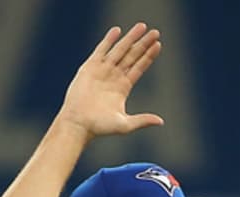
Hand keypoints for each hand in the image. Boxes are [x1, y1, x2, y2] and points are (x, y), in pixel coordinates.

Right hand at [57, 23, 163, 138]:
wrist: (78, 123)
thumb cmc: (100, 127)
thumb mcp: (125, 125)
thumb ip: (142, 120)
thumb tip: (160, 121)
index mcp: (123, 87)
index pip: (139, 67)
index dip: (149, 56)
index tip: (158, 45)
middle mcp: (114, 76)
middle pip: (132, 56)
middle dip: (144, 43)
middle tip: (155, 32)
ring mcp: (102, 70)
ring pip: (120, 50)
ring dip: (130, 38)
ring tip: (142, 26)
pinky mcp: (90, 67)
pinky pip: (101, 50)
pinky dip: (109, 40)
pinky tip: (117, 30)